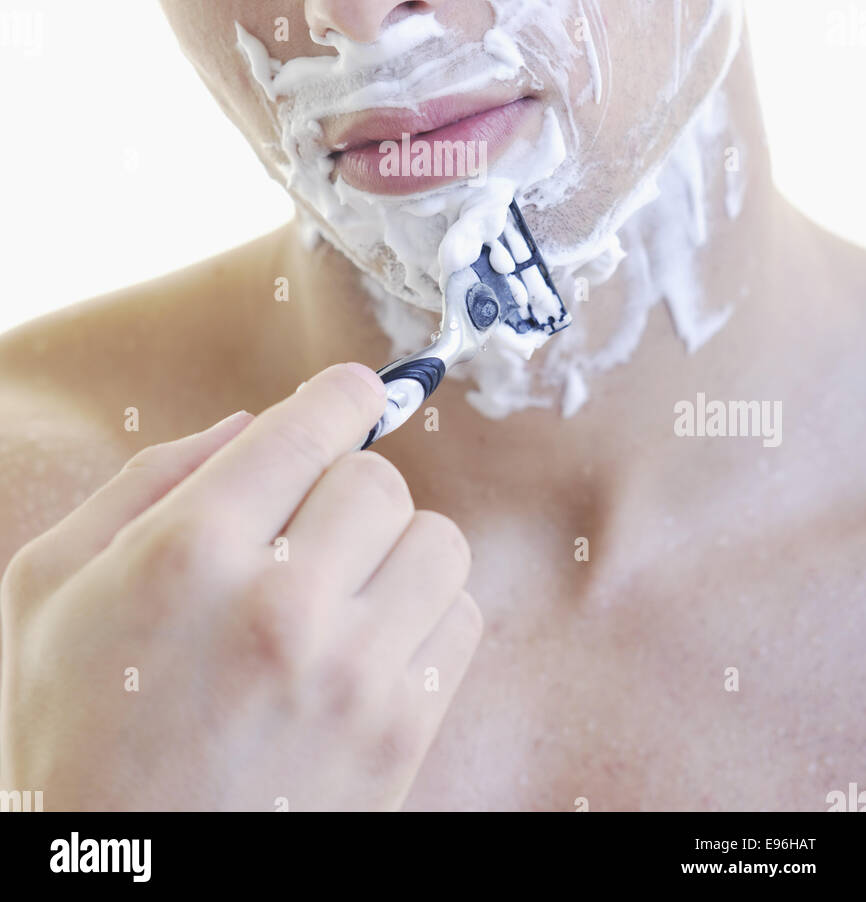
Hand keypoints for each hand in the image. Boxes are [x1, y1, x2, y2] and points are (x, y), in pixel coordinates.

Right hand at [0, 363, 482, 810]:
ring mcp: (349, 674)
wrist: (122, 885)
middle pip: (380, 478)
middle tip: (310, 527)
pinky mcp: (398, 734)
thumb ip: (145, 482)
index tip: (355, 397)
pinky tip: (368, 643)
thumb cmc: (76, 728)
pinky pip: (460, 619)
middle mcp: (279, 603)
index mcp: (189, 551)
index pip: (314, 424)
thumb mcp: (53, 586)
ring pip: (437, 541)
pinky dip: (424, 616)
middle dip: (348, 486)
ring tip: (344, 587)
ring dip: (395, 549)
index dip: (344, 396)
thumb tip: (247, 423)